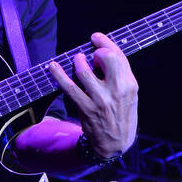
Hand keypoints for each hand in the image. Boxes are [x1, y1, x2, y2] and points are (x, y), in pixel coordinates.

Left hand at [48, 32, 137, 158]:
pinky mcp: (86, 108)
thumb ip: (120, 74)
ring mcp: (100, 99)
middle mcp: (116, 90)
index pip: (118, 55)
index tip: (95, 38)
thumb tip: (102, 53)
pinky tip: (52, 67)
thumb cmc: (122, 114)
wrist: (115, 143)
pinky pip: (69, 87)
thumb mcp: (130, 94)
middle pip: (105, 57)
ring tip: (78, 61)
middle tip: (91, 57)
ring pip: (84, 71)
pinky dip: (58, 75)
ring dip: (78, 61)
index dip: (104, 42)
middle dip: (96, 51)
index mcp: (129, 84)